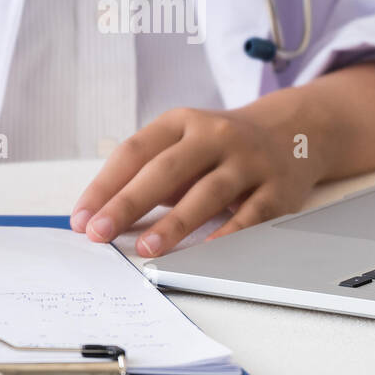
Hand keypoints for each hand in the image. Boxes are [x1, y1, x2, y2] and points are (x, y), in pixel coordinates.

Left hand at [68, 62, 374, 257]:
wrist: (293, 132)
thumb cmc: (220, 148)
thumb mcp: (183, 145)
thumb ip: (148, 175)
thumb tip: (99, 217)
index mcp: (182, 122)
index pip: (135, 152)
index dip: (105, 185)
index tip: (81, 218)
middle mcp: (215, 135)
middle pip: (166, 169)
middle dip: (129, 202)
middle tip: (100, 233)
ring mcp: (248, 160)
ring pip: (207, 192)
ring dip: (175, 223)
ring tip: (147, 248)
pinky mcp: (276, 187)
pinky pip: (249, 214)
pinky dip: (227, 234)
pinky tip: (204, 252)